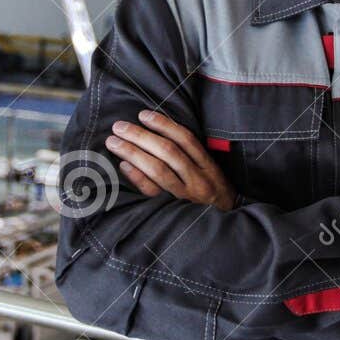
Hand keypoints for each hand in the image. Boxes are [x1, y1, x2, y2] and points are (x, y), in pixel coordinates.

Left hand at [105, 109, 236, 210]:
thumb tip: (160, 132)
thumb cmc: (213, 194)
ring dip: (133, 153)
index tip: (142, 115)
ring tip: (114, 142)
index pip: (186, 139)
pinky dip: (137, 177)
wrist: (225, 225)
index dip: (163, 124)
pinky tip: (123, 165)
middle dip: (141, 136)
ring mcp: (185, 196)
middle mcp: (198, 179)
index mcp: (208, 166)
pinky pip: (153, 191)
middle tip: (119, 127)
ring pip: (158, 170)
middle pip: (168, 151)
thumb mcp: (211, 172)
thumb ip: (192, 155)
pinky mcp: (173, 210)